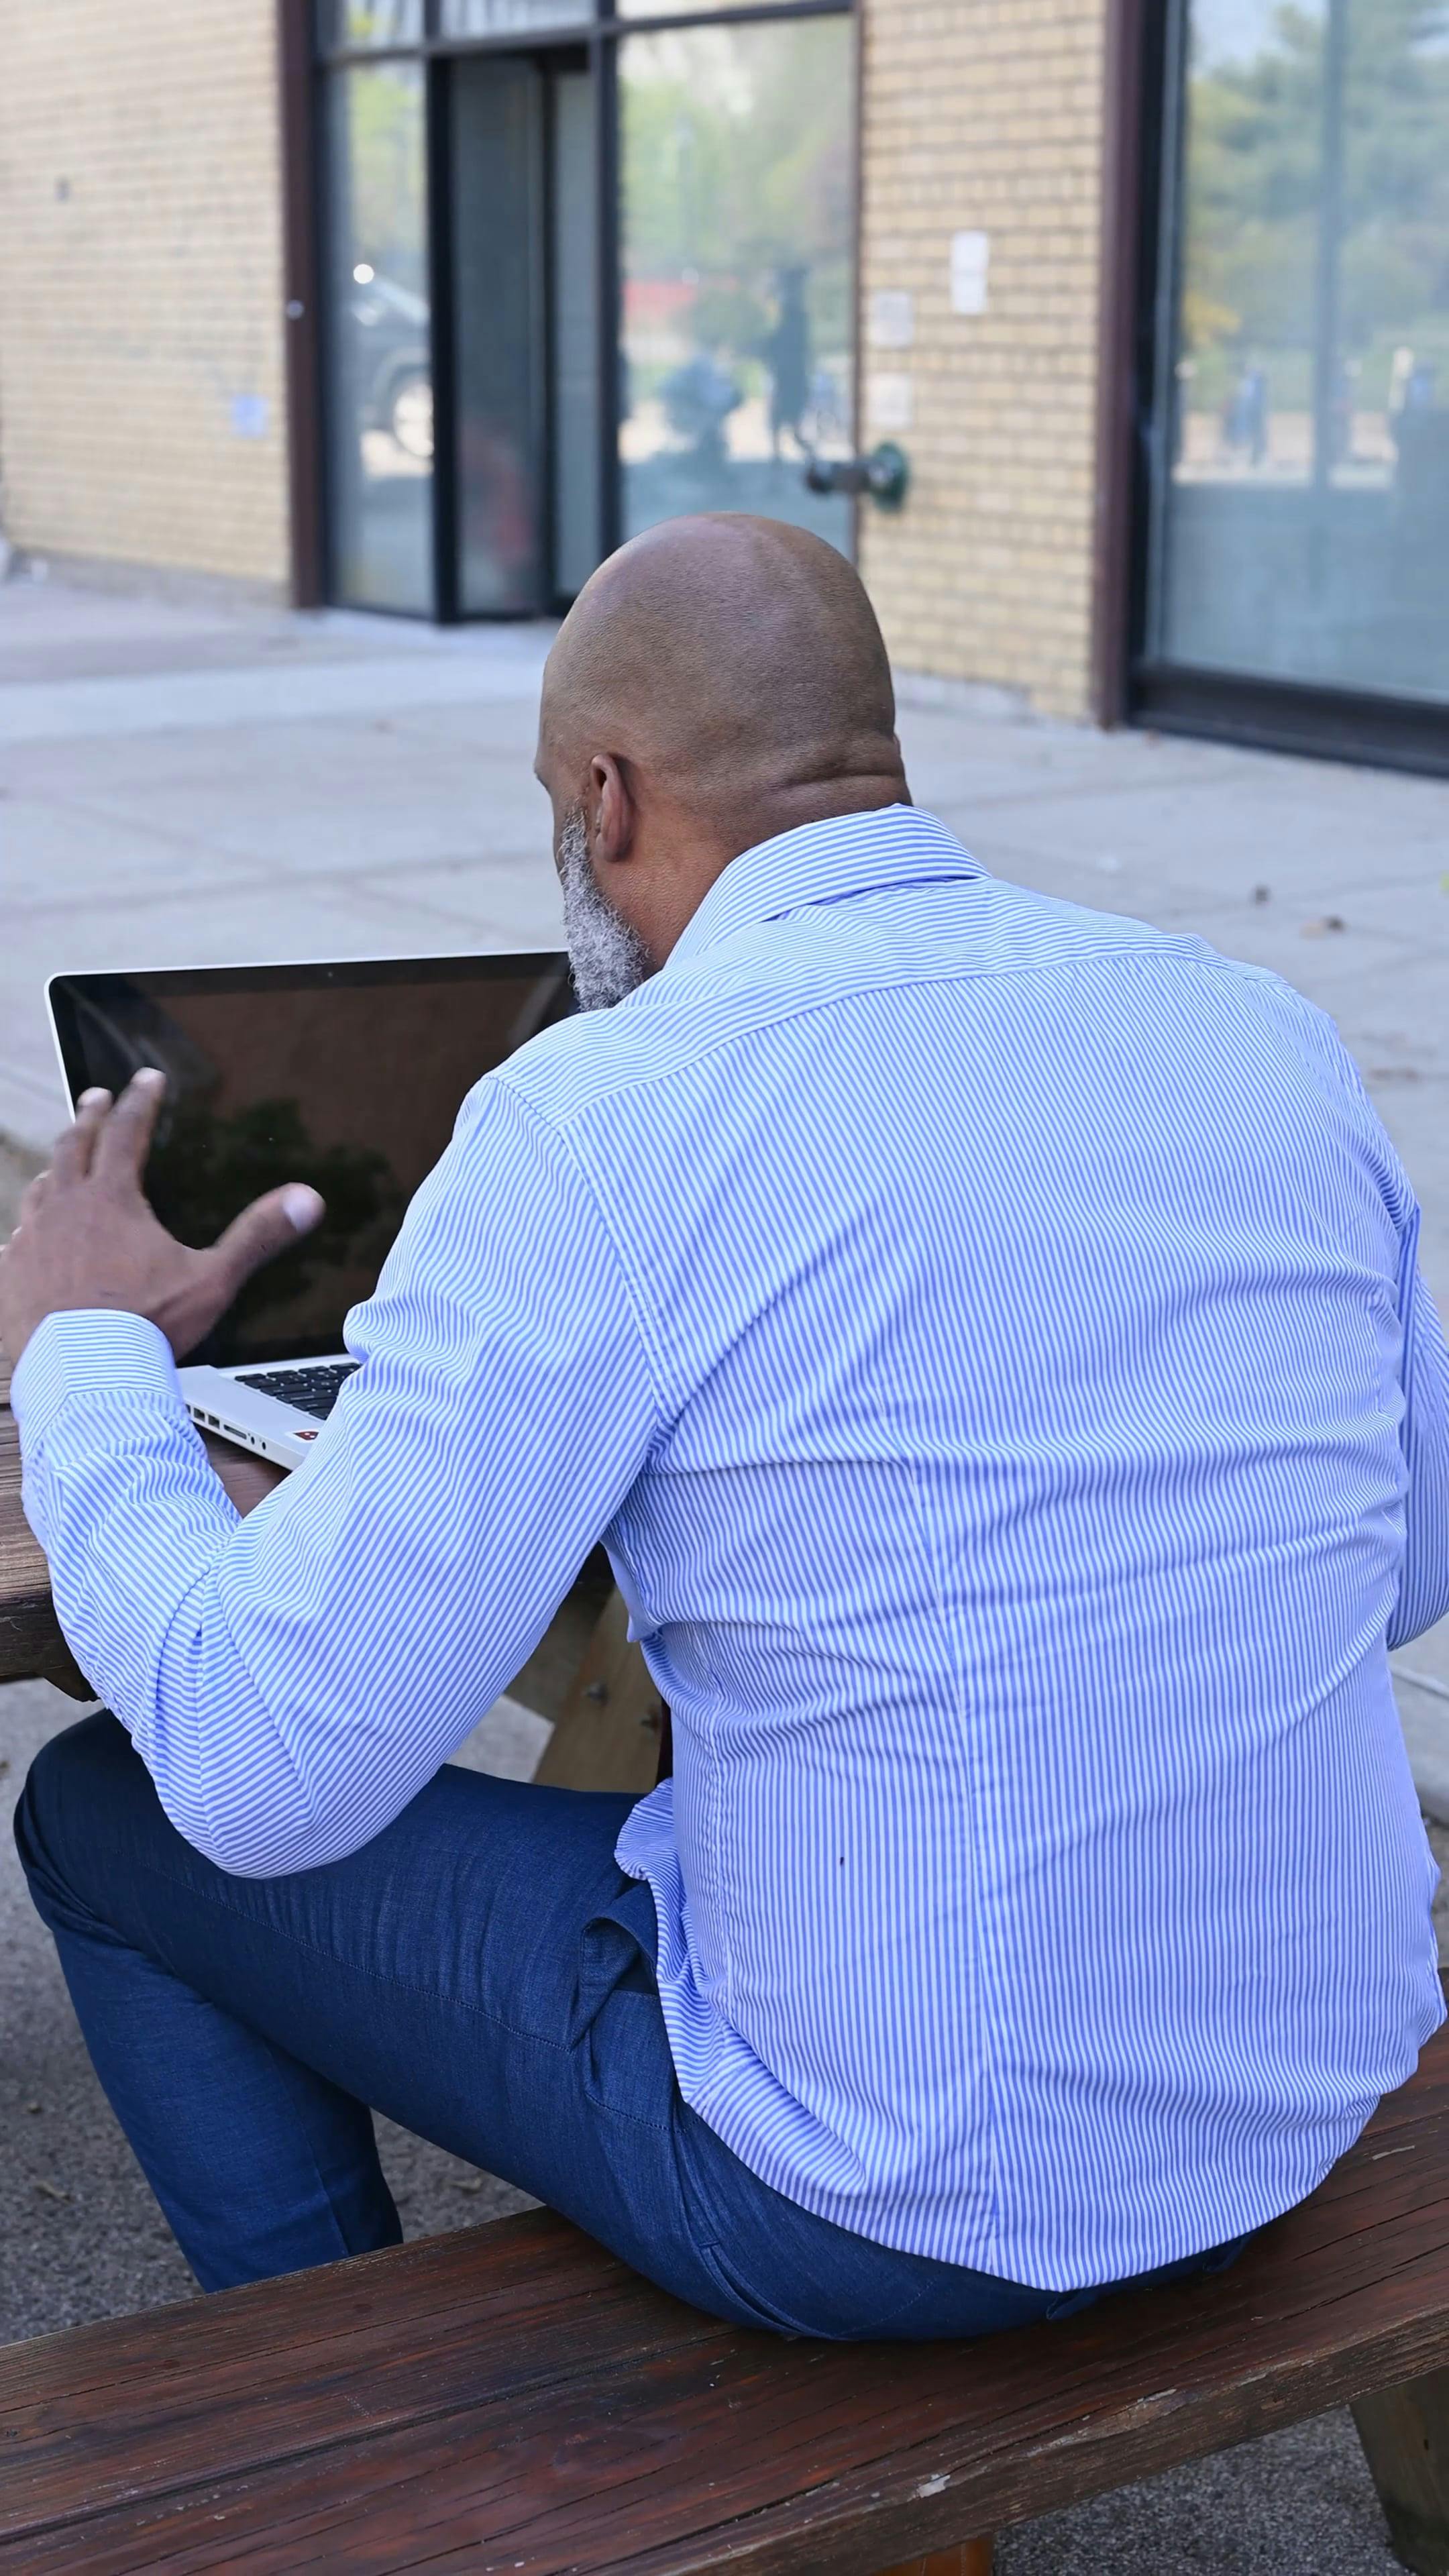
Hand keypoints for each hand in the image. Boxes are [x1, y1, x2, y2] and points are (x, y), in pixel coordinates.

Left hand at [0, 1069, 324, 1367]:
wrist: (84, 1371)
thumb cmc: (147, 1325)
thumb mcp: (212, 1278)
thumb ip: (257, 1236)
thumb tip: (307, 1200)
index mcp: (112, 1199)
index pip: (126, 1132)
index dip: (140, 1101)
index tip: (147, 1079)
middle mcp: (65, 1208)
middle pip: (74, 1147)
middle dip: (89, 1118)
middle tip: (96, 1098)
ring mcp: (32, 1240)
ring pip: (42, 1188)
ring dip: (56, 1169)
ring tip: (62, 1164)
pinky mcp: (12, 1273)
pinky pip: (17, 1238)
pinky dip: (30, 1226)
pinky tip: (31, 1234)